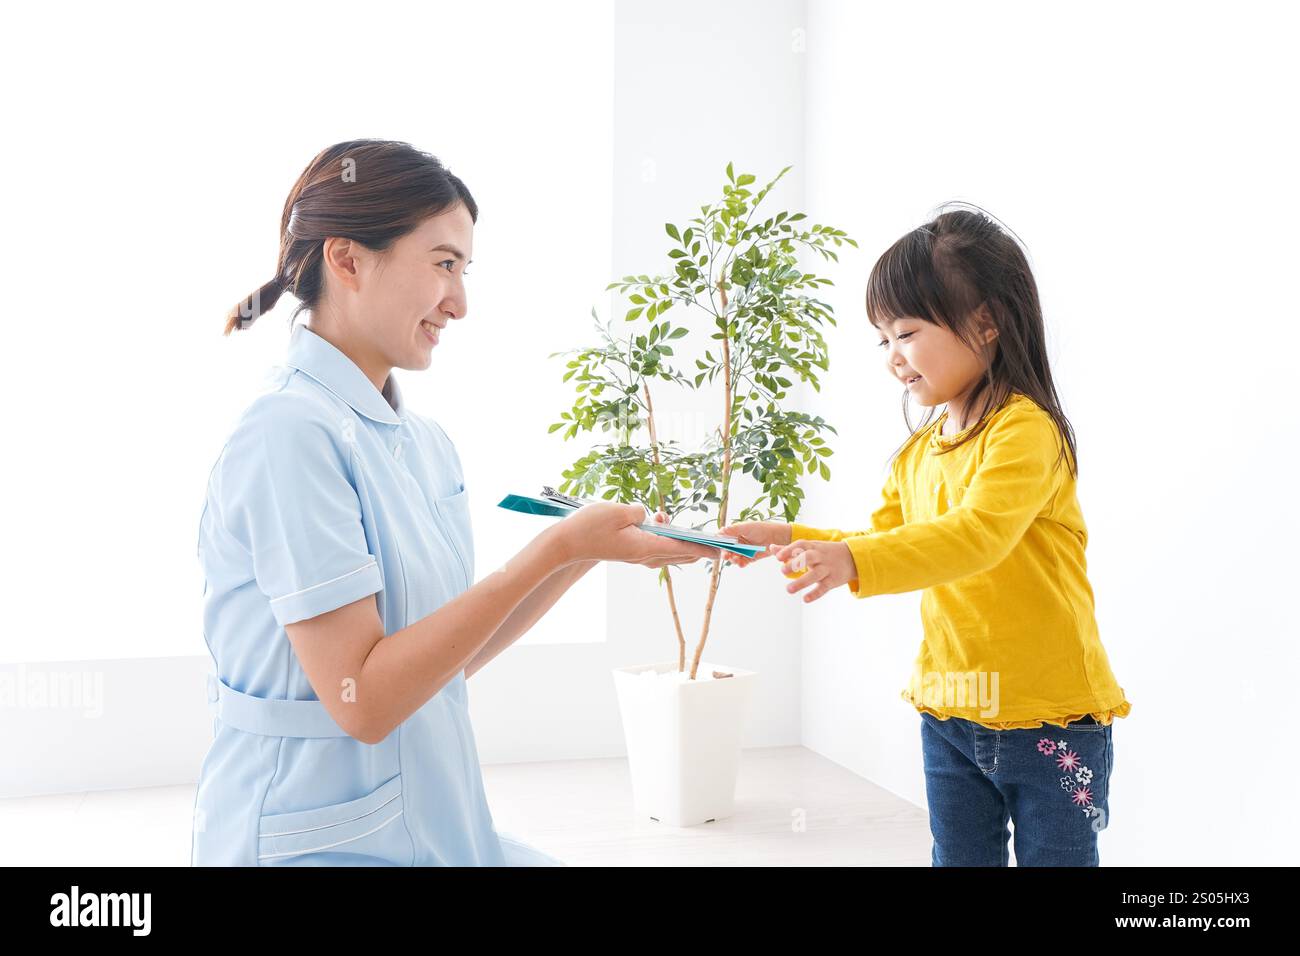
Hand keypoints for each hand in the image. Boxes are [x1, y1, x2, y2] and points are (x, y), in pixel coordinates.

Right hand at [563, 502, 720, 567]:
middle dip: (698, 550)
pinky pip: (654, 549)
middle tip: (716, 545)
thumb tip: (649, 516)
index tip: (720, 550)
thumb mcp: (619, 510)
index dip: (702, 547)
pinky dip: (665, 541)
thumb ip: (641, 511)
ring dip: (681, 545)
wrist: (565, 544)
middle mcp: (643, 555)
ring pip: (667, 553)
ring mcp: (635, 556)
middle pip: (678, 554)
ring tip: (693, 535)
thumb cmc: (589, 526)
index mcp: (645, 547)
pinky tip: (662, 526)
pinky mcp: (627, 552)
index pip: (681, 547)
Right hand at [714, 520, 791, 567]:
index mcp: (735, 534)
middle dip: (725, 553)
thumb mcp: (746, 527)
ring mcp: (743, 551)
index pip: (724, 539)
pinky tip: (741, 563)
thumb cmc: (761, 529)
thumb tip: (720, 531)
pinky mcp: (749, 558)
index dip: (720, 543)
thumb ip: (733, 530)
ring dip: (733, 559)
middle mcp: (738, 543)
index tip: (718, 546)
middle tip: (725, 556)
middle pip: (727, 550)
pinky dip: (740, 563)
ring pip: (734, 557)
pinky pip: (742, 562)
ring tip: (735, 559)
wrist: (776, 537)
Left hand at [769, 539, 857, 602]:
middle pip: (808, 558)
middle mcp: (820, 557)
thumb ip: (789, 549)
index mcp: (813, 547)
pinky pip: (824, 587)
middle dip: (795, 563)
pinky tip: (805, 599)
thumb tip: (771, 548)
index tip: (777, 556)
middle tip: (782, 571)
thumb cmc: (825, 552)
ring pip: (815, 574)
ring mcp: (827, 569)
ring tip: (789, 589)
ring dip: (802, 582)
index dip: (789, 550)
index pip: (800, 545)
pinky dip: (815, 593)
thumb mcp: (810, 547)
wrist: (853, 557)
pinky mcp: (833, 580)